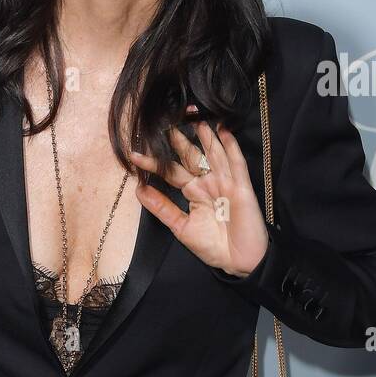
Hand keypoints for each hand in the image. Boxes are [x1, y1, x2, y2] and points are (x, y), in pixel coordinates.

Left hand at [127, 109, 268, 277]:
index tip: (134, 154)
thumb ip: (161, 208)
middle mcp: (208, 182)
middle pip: (191, 155)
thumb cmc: (212, 247)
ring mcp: (225, 182)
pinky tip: (222, 130)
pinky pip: (235, 163)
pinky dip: (230, 146)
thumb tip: (138, 190)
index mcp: (194, 192)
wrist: (239, 262)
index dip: (155, 163)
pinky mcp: (241, 187)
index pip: (171, 172)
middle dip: (178, 138)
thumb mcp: (180, 227)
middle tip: (164, 120)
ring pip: (212, 152)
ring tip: (191, 113)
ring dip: (203, 133)